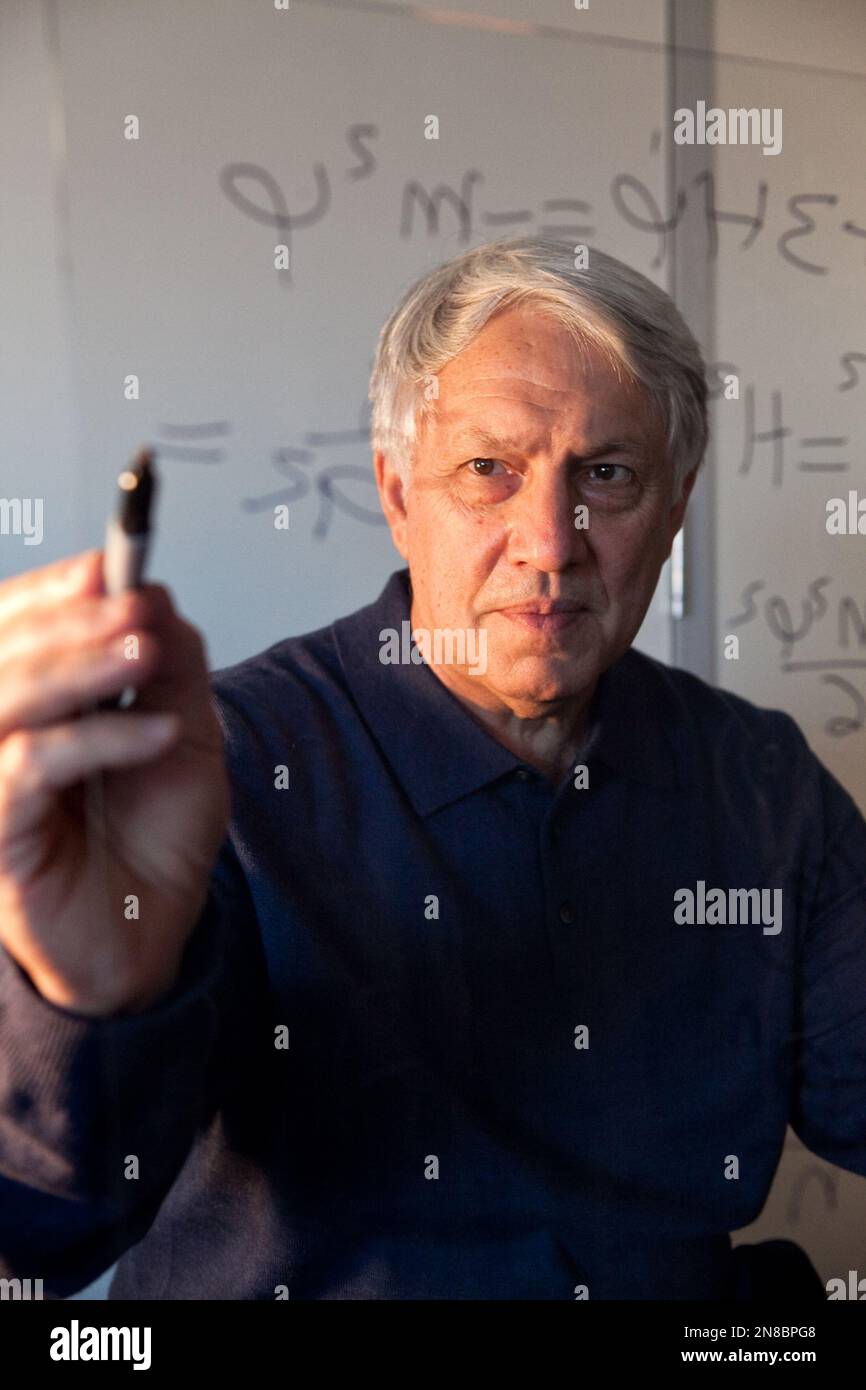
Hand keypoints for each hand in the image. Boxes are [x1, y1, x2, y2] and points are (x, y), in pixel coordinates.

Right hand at [0, 550, 229, 1015]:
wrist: (155, 937)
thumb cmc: (155, 840)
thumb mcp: (184, 737)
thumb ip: (170, 667)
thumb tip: (151, 590)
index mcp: (27, 706)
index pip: (11, 628)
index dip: (51, 591)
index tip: (108, 564)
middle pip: (3, 652)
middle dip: (73, 620)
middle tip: (135, 608)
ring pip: (6, 697)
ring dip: (81, 666)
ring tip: (144, 654)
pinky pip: (27, 766)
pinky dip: (98, 740)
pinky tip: (157, 734)